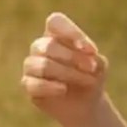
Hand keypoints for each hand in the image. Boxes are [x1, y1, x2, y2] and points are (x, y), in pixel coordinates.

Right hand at [22, 12, 107, 126]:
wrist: (86, 105)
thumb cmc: (91, 78)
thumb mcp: (99, 65)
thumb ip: (92, 57)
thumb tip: (83, 56)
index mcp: (56, 35)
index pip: (55, 22)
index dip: (71, 32)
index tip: (90, 49)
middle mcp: (40, 48)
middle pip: (48, 46)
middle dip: (73, 58)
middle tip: (92, 69)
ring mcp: (31, 66)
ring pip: (42, 65)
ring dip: (67, 73)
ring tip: (86, 81)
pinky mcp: (28, 85)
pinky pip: (34, 83)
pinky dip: (51, 87)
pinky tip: (63, 90)